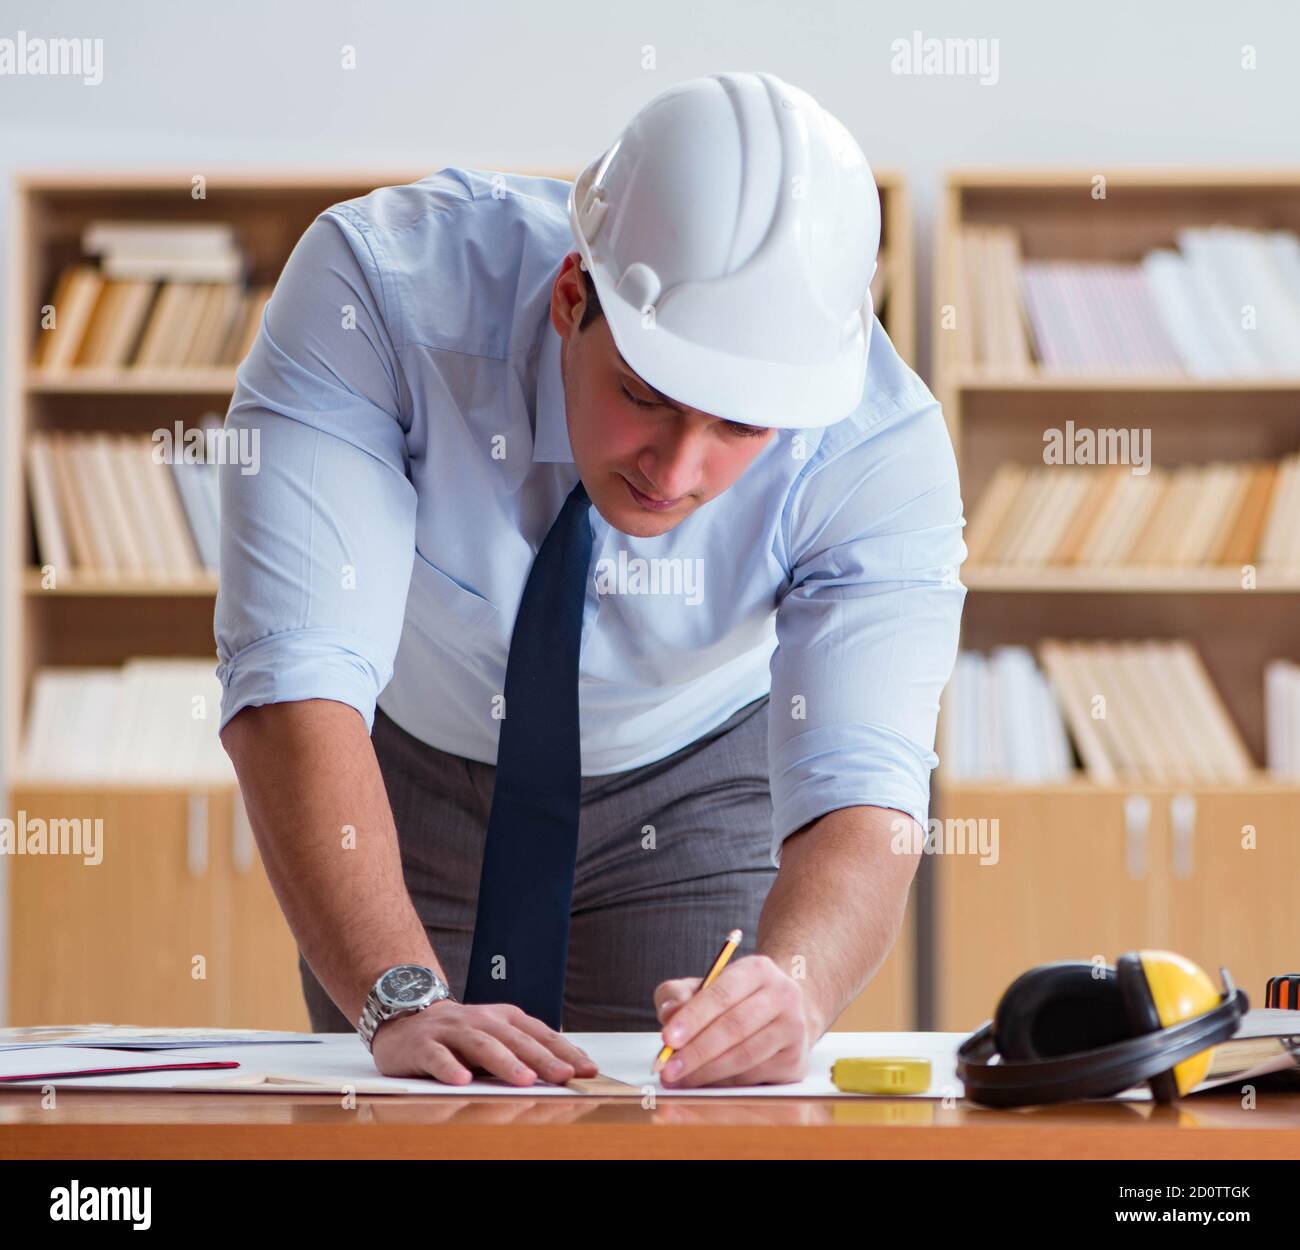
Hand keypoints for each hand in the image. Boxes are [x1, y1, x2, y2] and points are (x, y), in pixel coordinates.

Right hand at [370, 1000, 598, 1086]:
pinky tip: (462, 1081)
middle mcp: (481, 1020)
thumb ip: (523, 1053)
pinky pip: (437, 1056)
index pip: (540, 1034)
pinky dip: (450, 1067)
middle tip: (565, 1076)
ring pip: (482, 1045)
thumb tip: (566, 1074)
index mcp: (504, 1019)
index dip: (565, 1051)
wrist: (404, 1019)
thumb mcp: (494, 1040)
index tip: (588, 1070)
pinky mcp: (422, 1045)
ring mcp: (452, 1030)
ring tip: (525, 1081)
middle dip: (544, 1059)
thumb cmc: (459, 1037)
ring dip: (505, 1062)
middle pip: (516, 1039)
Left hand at [653, 954, 817, 1087]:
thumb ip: (678, 995)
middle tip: (668, 1068)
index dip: (693, 1018)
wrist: (779, 1014)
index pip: (722, 994)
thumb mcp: (703, 986)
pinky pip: (754, 1076)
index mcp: (757, 969)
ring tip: (680, 1079)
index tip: (667, 1038)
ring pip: (745, 1056)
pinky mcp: (795, 1059)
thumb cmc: (733, 1000)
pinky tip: (705, 1082)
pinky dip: (725, 1082)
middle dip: (696, 1051)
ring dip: (707, 1072)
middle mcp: (782, 995)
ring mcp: (793, 1028)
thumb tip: (669, 1014)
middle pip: (735, 1027)